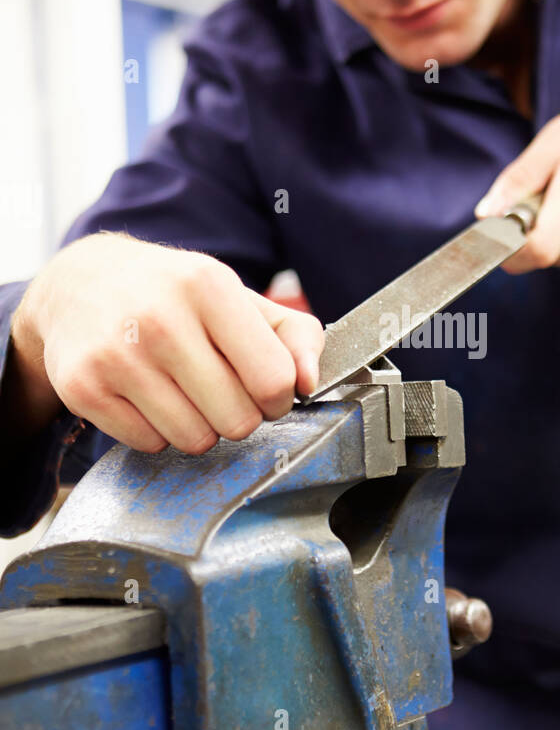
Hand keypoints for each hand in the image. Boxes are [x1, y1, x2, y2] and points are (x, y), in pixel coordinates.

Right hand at [9, 234, 324, 454]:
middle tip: (218, 389)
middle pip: (237, 419)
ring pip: (194, 440)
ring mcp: (116, 355)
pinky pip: (149, 444)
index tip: (263, 388)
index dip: (277, 397)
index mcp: (208, 286)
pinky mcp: (82, 388)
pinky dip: (156, 431)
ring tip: (181, 390)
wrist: (79, 284)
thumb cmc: (173, 295)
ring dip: (197, 426)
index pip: (273, 380)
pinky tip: (146, 396)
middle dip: (238, 414)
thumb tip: (310, 383)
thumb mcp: (238, 296)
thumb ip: (295, 335)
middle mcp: (159, 318)